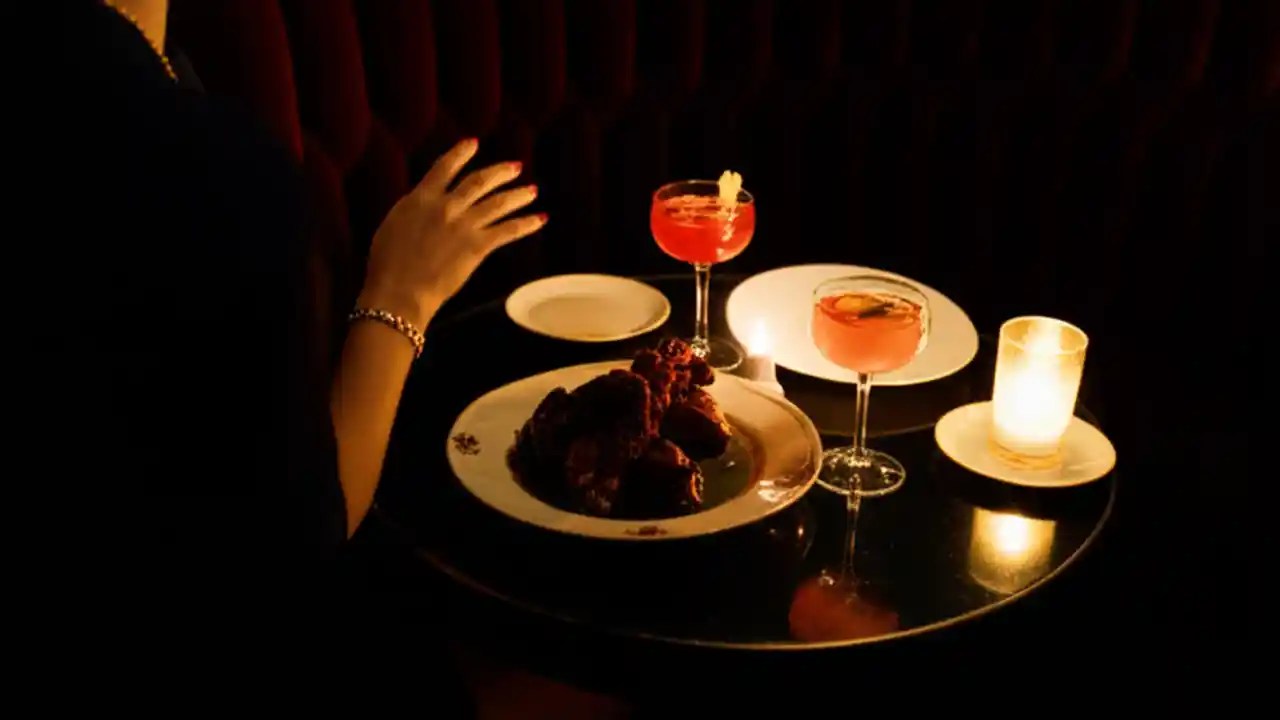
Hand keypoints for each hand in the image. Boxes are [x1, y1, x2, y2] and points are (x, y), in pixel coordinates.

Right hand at [359, 139, 545, 326]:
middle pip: (479, 181)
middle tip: (515, 167)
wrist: (400, 289)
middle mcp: (446, 206)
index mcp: (421, 198)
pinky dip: (527, 224)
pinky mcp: (478, 245)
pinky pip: (508, 230)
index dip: (460, 154)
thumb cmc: (387, 265)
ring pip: (498, 203)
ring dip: (518, 195)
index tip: (473, 143)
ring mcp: (464, 225)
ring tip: (532, 190)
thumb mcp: (393, 226)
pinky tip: (540, 219)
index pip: (444, 168)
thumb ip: (413, 211)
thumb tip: (423, 205)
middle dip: (499, 172)